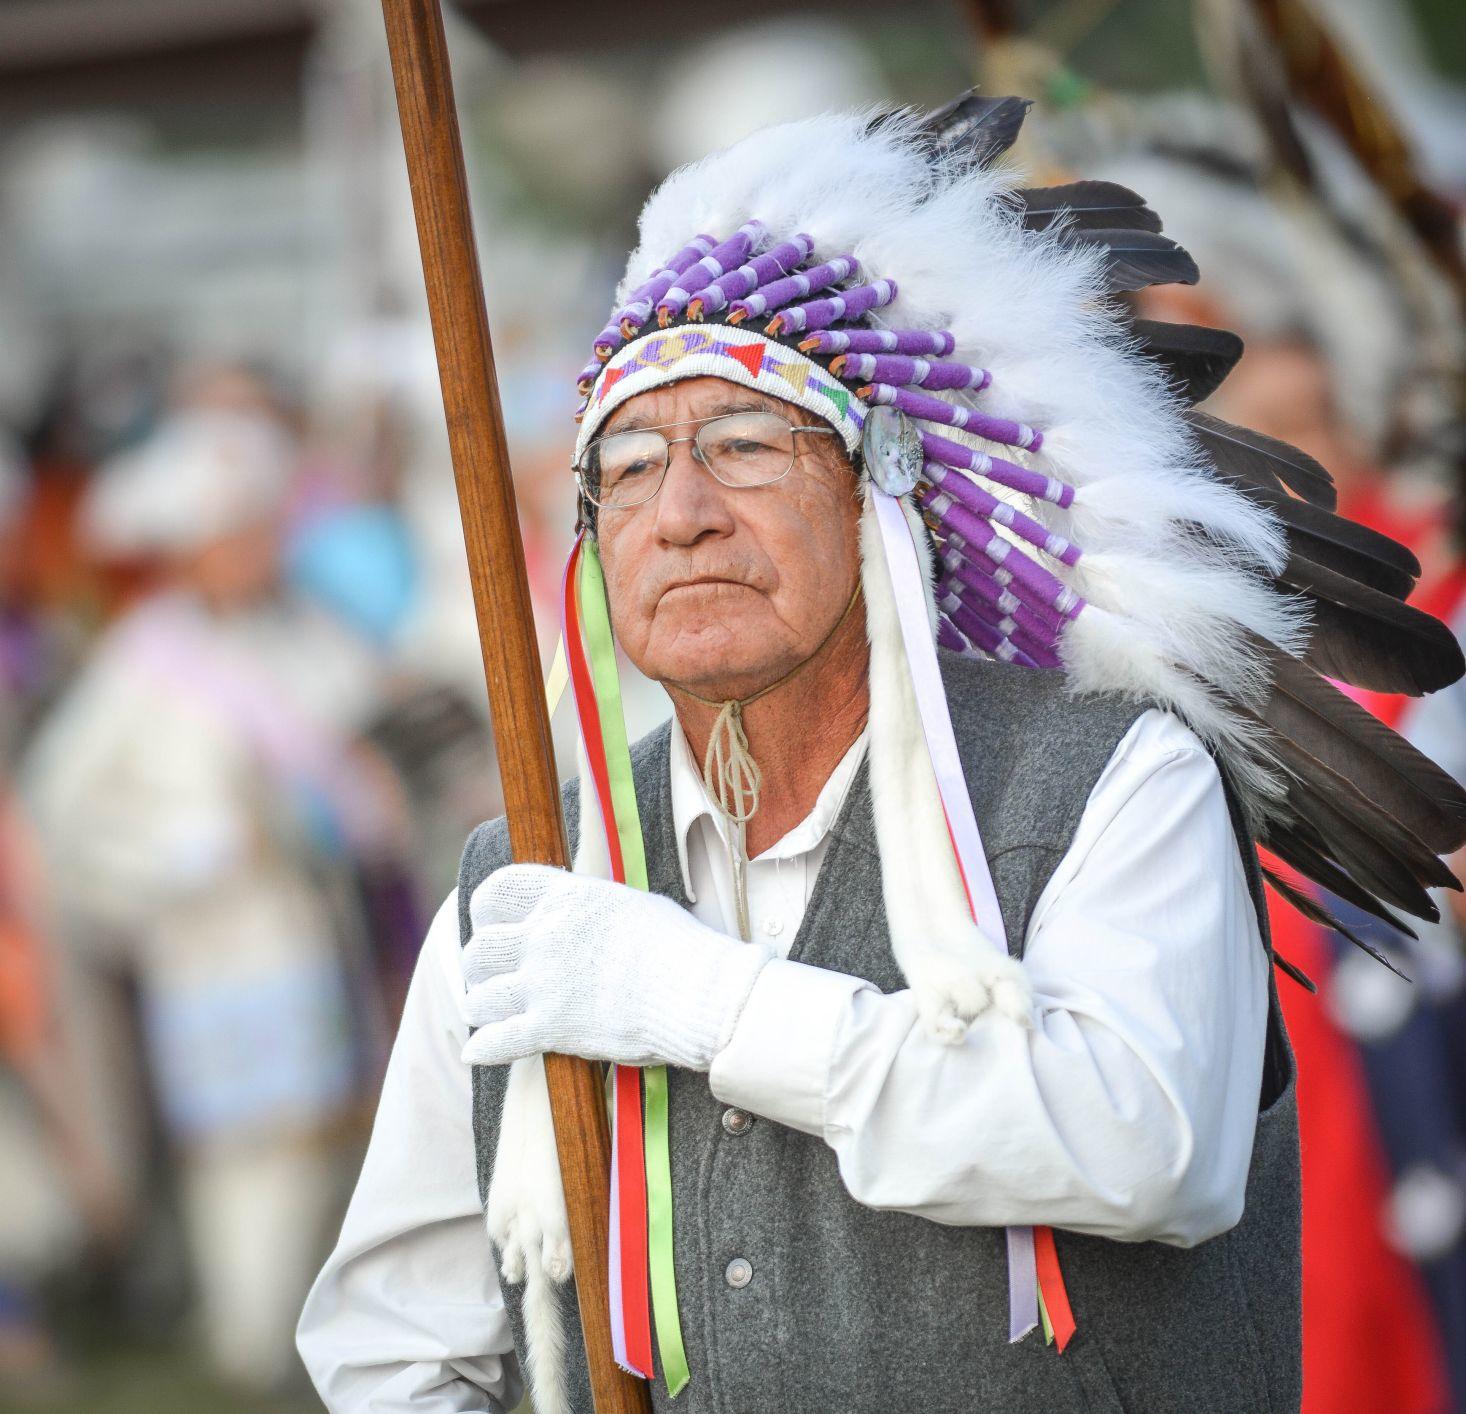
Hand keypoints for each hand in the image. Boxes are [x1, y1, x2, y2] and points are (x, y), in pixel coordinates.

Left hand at [460, 864, 774, 1069]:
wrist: (700, 991)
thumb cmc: (680, 946)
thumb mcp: (630, 906)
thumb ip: (592, 909)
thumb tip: (583, 913)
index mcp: (567, 897)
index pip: (499, 890)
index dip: (485, 910)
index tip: (490, 924)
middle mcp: (546, 935)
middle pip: (480, 948)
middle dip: (479, 966)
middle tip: (490, 977)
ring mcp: (545, 982)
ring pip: (480, 996)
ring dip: (481, 1006)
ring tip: (489, 1013)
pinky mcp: (552, 1027)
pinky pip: (498, 1040)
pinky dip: (485, 1049)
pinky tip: (479, 1052)